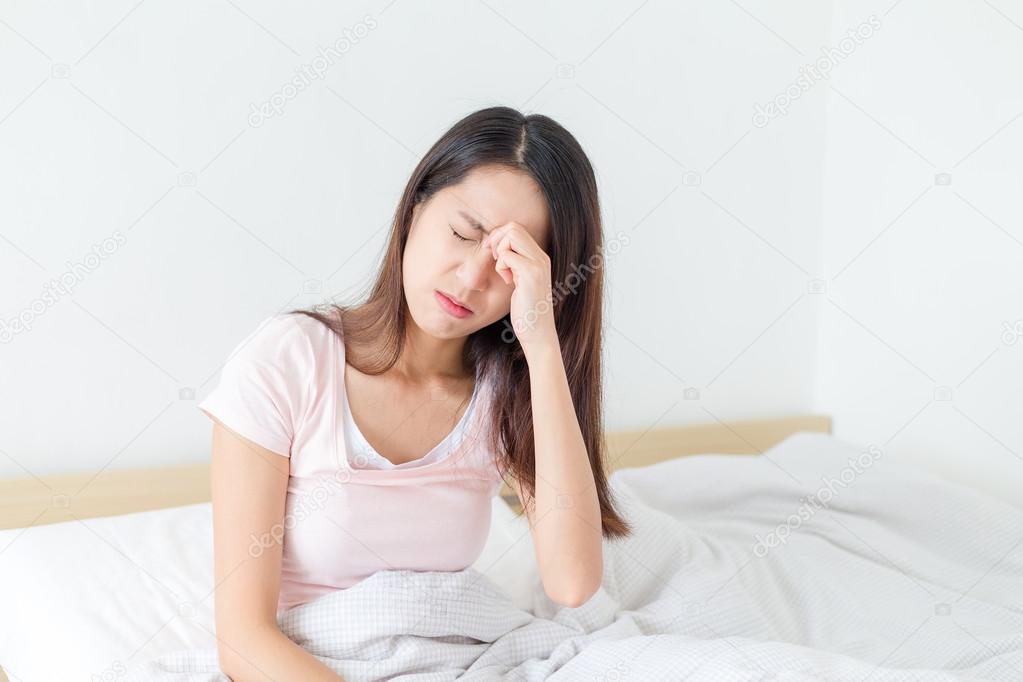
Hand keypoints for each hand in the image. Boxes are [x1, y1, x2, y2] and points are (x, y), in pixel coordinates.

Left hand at [482, 222, 557, 355]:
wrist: (538, 333)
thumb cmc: (526, 312)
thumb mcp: (519, 283)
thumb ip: (513, 265)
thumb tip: (494, 250)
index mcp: (539, 258)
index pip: (516, 229)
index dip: (500, 237)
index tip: (494, 256)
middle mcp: (541, 258)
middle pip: (513, 227)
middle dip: (496, 239)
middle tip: (494, 259)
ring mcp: (538, 265)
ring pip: (511, 236)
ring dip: (499, 252)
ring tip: (504, 272)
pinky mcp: (531, 274)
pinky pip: (507, 255)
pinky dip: (501, 266)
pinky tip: (508, 281)